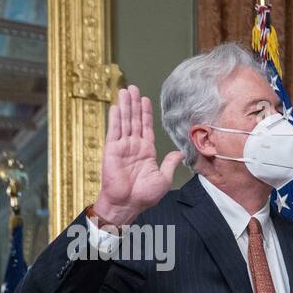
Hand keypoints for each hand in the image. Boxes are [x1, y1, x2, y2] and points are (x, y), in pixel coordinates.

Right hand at [92, 86, 183, 226]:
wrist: (128, 204)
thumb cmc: (144, 195)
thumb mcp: (163, 178)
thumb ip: (169, 163)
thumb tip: (180, 153)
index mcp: (146, 152)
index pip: (146, 127)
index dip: (146, 113)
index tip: (146, 99)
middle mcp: (134, 146)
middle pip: (134, 120)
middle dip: (134, 104)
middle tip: (133, 87)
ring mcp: (122, 147)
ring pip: (124, 122)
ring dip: (125, 106)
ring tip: (125, 90)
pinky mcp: (112, 150)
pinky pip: (114, 131)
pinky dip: (115, 119)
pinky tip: (117, 106)